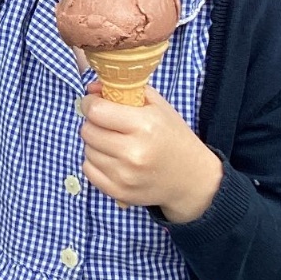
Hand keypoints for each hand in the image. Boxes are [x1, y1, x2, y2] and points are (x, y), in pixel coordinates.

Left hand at [77, 84, 221, 220]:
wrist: (193, 179)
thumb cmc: (173, 137)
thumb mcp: (157, 106)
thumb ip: (125, 91)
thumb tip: (91, 88)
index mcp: (144, 126)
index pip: (96, 111)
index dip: (90, 103)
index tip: (94, 102)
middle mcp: (133, 152)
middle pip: (87, 131)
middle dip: (93, 123)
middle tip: (106, 124)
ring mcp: (125, 175)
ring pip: (87, 150)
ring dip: (95, 144)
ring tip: (114, 143)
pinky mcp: (118, 191)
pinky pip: (88, 170)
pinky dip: (95, 162)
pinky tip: (112, 159)